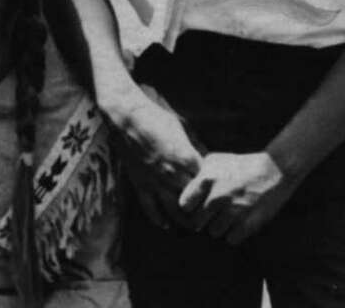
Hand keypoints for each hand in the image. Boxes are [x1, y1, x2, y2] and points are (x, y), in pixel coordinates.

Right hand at [103, 86, 201, 228]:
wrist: (126, 117)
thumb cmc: (156, 118)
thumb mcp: (181, 131)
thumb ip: (191, 150)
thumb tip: (201, 161)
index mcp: (187, 159)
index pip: (206, 184)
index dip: (213, 193)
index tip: (218, 199)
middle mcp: (173, 174)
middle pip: (194, 201)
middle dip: (202, 212)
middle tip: (210, 220)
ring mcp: (156, 181)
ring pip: (174, 210)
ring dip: (184, 221)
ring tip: (192, 228)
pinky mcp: (140, 183)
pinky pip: (149, 207)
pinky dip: (157, 218)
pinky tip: (165, 225)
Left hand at [179, 152, 294, 244]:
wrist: (274, 170)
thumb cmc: (240, 164)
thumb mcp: (215, 161)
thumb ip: (197, 175)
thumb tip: (182, 189)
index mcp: (207, 180)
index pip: (184, 205)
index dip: (189, 208)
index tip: (195, 206)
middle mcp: (218, 196)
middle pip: (197, 223)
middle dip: (202, 220)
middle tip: (212, 214)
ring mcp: (234, 211)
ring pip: (214, 232)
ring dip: (219, 228)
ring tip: (227, 217)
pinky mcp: (249, 223)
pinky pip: (231, 240)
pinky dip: (233, 234)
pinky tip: (238, 223)